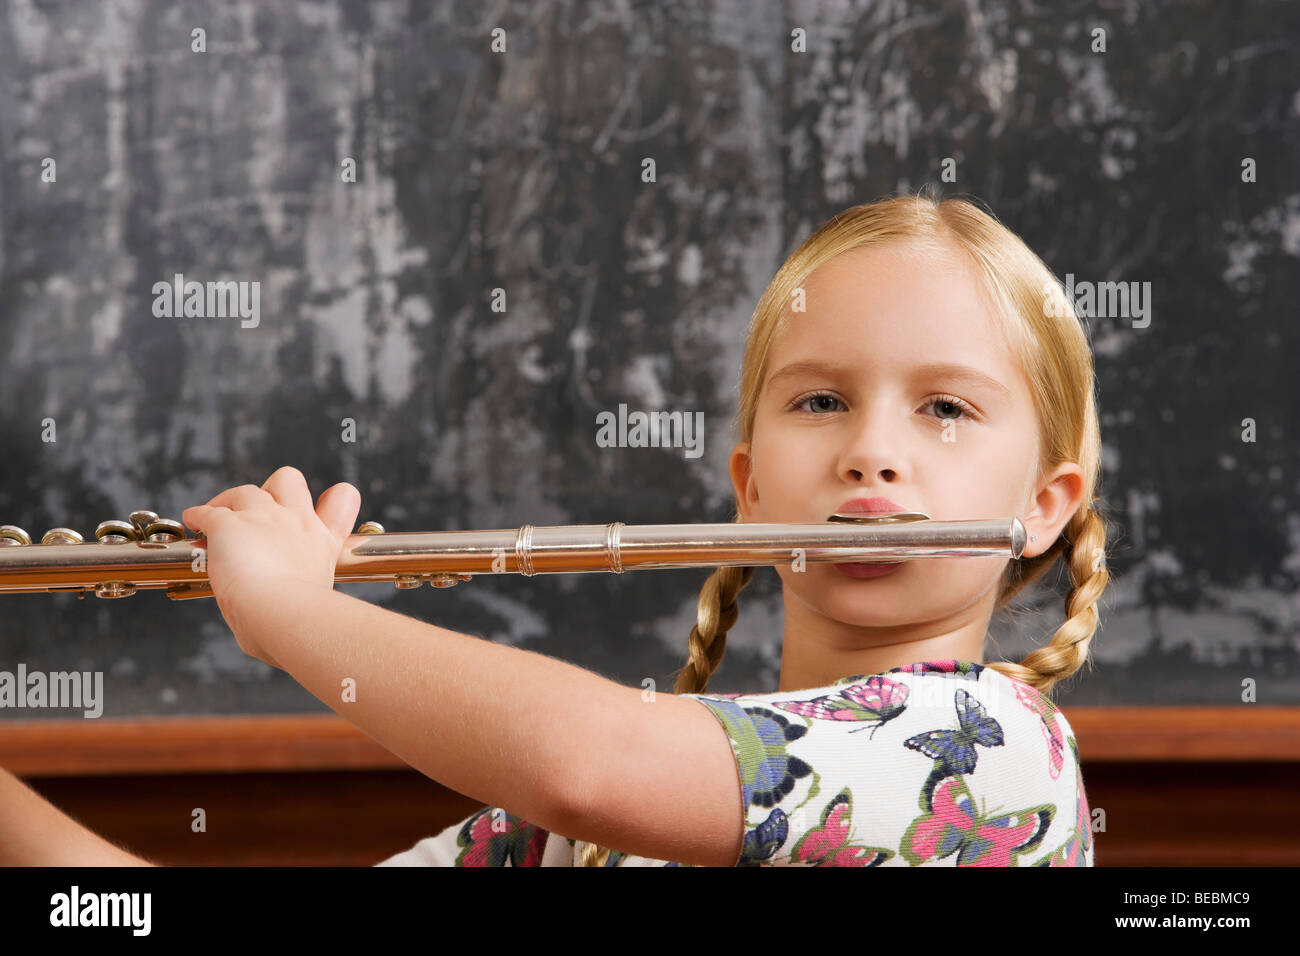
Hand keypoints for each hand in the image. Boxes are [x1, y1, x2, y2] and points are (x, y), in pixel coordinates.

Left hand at [181, 466, 360, 667]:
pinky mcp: (228, 525)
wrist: (283, 613)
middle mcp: (298, 522)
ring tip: (217, 517)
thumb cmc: (300, 623)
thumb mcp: (315, 603)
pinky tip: (193, 523)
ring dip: (230, 502)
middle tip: (257, 513)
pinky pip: (208, 511)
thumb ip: (300, 603)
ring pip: (246, 490)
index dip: (328, 500)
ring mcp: (262, 519)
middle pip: (290, 479)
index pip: (342, 498)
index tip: (311, 512)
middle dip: (273, 489)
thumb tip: (275, 629)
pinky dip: (199, 515)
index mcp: (322, 542)